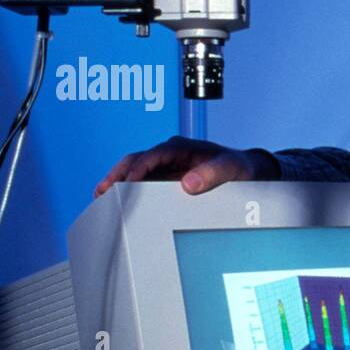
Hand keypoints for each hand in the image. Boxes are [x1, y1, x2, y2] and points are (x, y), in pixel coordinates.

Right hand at [93, 135, 280, 197]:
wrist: (247, 171)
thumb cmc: (239, 166)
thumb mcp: (231, 168)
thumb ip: (213, 174)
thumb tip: (188, 184)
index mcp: (182, 147)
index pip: (154, 155)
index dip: (140, 168)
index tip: (129, 181)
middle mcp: (170, 154)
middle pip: (137, 160)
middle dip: (118, 173)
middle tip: (103, 190)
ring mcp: (166, 167)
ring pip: (135, 171)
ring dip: (119, 183)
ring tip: (102, 197)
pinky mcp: (166, 179)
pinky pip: (143, 183)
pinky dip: (129, 191)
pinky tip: (119, 202)